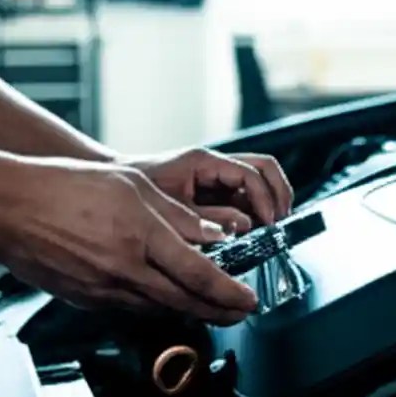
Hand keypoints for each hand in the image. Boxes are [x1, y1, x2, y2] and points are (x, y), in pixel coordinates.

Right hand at [0, 156, 257, 323]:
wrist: (6, 207)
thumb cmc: (63, 187)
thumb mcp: (132, 186)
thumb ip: (177, 215)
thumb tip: (214, 233)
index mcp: (141, 237)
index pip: (200, 276)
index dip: (231, 293)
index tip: (250, 300)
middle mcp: (125, 270)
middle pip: (186, 304)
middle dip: (221, 314)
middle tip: (241, 312)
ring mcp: (104, 289)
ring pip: (160, 309)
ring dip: (191, 311)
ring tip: (212, 306)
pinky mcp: (87, 299)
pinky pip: (133, 308)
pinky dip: (157, 306)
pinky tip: (166, 296)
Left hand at [128, 148, 293, 233]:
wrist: (114, 193)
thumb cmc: (137, 194)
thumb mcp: (172, 208)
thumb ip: (208, 218)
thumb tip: (244, 226)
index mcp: (205, 162)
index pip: (251, 172)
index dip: (265, 198)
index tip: (270, 224)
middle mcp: (216, 166)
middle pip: (265, 169)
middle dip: (279, 195)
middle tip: (281, 224)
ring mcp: (219, 179)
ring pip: (260, 181)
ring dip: (271, 203)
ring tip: (273, 230)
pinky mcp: (216, 194)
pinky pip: (246, 198)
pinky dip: (257, 213)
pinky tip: (256, 234)